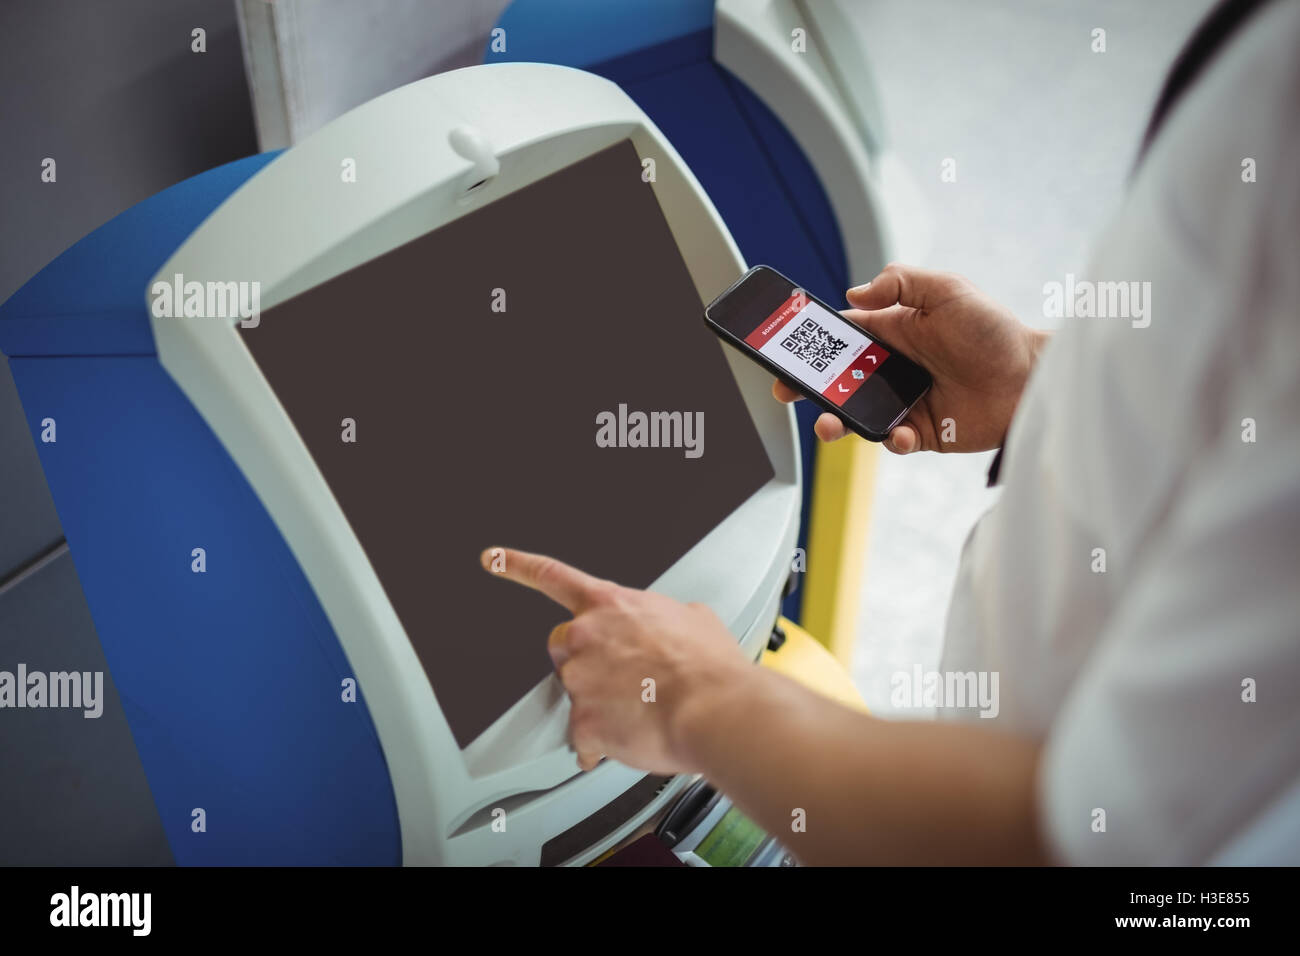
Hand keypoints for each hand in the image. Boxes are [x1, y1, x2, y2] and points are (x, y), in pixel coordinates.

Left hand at [480, 546, 752, 774]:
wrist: (716, 708)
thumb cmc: (710, 667)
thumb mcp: (693, 618)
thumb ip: (665, 616)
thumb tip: (675, 626)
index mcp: (610, 604)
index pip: (552, 575)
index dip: (517, 565)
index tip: (492, 558)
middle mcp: (586, 637)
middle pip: (561, 647)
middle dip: (584, 662)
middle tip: (621, 677)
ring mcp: (580, 681)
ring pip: (577, 694)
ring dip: (601, 703)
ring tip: (642, 709)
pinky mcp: (583, 723)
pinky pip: (584, 739)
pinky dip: (603, 744)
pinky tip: (632, 739)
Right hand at [773, 263, 1047, 453]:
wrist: (1033, 379)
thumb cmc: (995, 332)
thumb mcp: (948, 290)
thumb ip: (901, 282)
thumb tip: (854, 294)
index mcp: (892, 332)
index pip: (840, 337)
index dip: (809, 342)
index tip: (783, 348)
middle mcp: (892, 368)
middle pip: (836, 379)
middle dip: (807, 387)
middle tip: (786, 391)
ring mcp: (903, 402)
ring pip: (855, 415)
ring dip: (835, 421)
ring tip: (829, 425)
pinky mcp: (921, 432)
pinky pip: (890, 440)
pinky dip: (888, 440)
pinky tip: (900, 434)